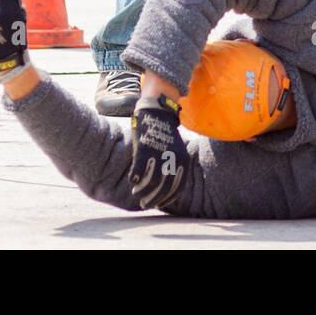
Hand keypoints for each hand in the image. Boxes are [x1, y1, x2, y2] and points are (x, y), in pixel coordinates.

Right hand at [130, 94, 189, 209]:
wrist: (158, 110)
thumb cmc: (165, 133)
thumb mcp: (176, 151)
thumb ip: (172, 167)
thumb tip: (164, 188)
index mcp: (183, 161)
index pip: (177, 189)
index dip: (166, 200)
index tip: (158, 204)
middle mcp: (172, 159)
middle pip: (163, 189)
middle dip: (153, 200)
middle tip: (145, 204)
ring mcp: (158, 154)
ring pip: (150, 183)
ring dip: (142, 192)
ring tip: (136, 194)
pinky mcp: (144, 148)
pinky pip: (137, 171)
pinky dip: (134, 179)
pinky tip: (132, 181)